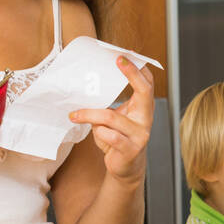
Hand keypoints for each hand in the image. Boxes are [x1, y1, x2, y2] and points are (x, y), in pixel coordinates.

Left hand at [68, 57, 154, 185]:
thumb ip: (108, 105)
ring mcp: (140, 135)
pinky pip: (110, 136)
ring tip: (75, 115)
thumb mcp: (115, 119)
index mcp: (143, 109)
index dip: (137, 68)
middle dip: (131, 74)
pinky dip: (98, 133)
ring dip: (89, 114)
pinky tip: (95, 134)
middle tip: (117, 61)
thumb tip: (87, 88)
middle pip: (144, 91)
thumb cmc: (118, 138)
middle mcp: (146, 119)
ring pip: (112, 117)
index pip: (147, 83)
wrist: (125, 167)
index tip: (123, 55)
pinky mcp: (130, 149)